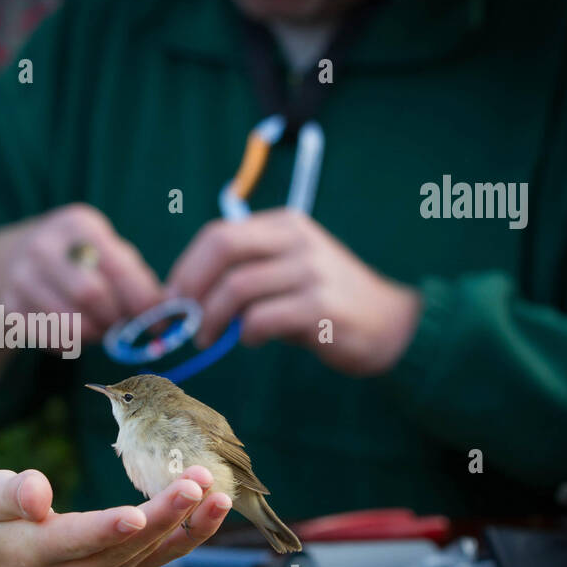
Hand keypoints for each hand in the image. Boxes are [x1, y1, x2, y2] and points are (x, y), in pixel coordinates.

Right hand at [0, 203, 162, 344]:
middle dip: (114, 319)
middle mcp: (43, 246)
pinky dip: (72, 344)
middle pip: (91, 296)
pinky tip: (73, 330)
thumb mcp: (106, 249)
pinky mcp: (10, 309)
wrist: (11, 259)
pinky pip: (52, 340)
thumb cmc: (77, 257)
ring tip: (99, 327)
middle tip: (121, 324)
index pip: (118, 269)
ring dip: (95, 335)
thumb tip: (163, 313)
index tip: (157, 322)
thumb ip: (136, 277)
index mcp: (77, 225)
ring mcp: (21, 278)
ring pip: (70, 326)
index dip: (143, 301)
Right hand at [0, 465, 230, 566]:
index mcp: (37, 554)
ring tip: (215, 491)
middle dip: (164, 515)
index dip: (106, 530)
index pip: (76, 541)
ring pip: (150, 554)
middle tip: (195, 483)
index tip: (135, 515)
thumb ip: (11, 494)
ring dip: (186, 524)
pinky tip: (215, 509)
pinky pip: (160, 558)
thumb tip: (39, 493)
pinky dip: (189, 536)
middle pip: (125, 547)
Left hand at [166, 208, 422, 375]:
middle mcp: (297, 241)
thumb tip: (184, 297)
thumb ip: (244, 274)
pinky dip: (244, 334)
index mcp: (284, 226)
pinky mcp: (320, 308)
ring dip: (210, 318)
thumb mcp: (287, 273)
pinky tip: (249, 340)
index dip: (186, 267)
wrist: (392, 325)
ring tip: (207, 338)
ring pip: (236, 287)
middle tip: (181, 317)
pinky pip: (261, 319)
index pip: (218, 234)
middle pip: (222, 248)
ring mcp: (310, 272)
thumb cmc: (327, 302)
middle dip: (190, 286)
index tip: (173, 298)